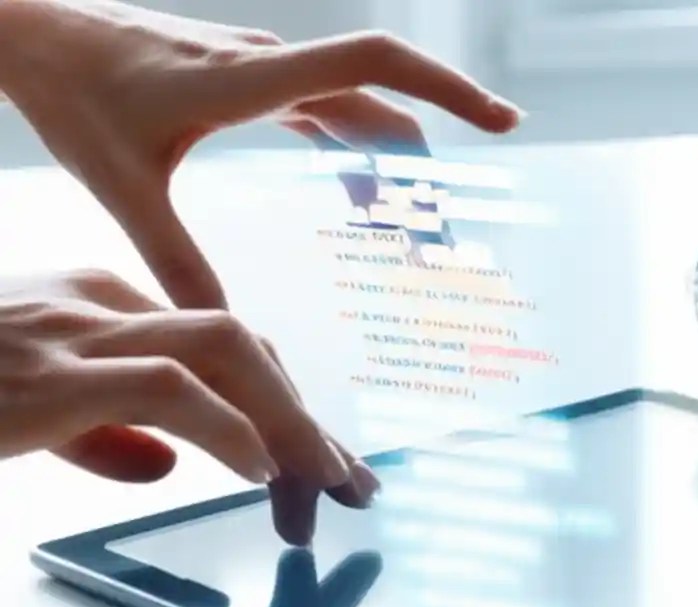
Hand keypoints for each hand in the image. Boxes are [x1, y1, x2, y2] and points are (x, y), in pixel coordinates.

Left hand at [0, 0, 520, 308]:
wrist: (39, 34)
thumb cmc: (74, 98)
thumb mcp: (122, 187)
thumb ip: (174, 260)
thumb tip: (221, 332)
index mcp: (250, 82)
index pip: (372, 64)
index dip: (447, 89)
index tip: (503, 123)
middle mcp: (273, 66)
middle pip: (384, 108)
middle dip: (427, 174)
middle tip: (447, 245)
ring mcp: (269, 69)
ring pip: (361, 112)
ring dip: (395, 171)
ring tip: (415, 237)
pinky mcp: (258, 78)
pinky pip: (331, 113)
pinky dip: (358, 157)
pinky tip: (365, 203)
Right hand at [0, 270, 379, 543]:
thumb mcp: (27, 412)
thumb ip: (101, 433)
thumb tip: (169, 465)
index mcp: (98, 303)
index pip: (223, 347)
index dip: (283, 404)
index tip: (323, 462)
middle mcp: (99, 302)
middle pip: (240, 347)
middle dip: (303, 417)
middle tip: (350, 484)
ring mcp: (78, 332)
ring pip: (224, 351)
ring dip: (289, 420)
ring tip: (328, 478)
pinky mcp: (53, 376)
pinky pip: (167, 387)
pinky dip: (227, 426)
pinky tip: (260, 468)